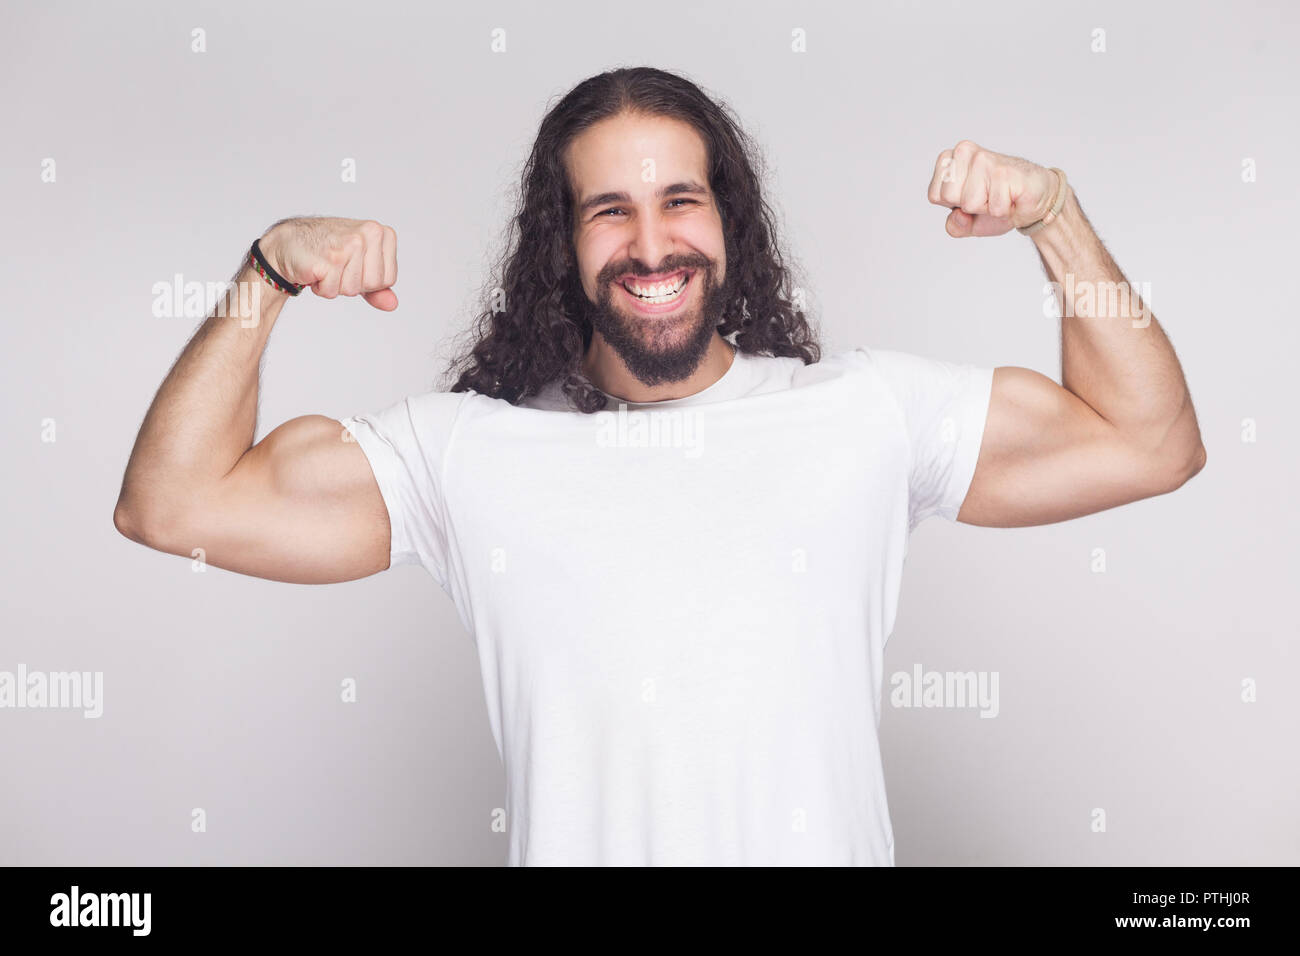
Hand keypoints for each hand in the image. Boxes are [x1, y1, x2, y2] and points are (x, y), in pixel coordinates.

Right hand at [259, 217, 398, 309]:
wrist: (288, 242)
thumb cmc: (327, 252)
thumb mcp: (359, 266)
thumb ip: (378, 286)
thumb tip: (392, 305)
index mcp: (380, 232)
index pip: (388, 279)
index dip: (368, 281)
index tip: (352, 265)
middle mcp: (369, 233)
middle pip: (373, 284)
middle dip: (353, 284)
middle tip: (337, 266)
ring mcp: (350, 244)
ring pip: (353, 289)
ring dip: (335, 285)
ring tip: (326, 265)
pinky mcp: (330, 258)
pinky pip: (332, 291)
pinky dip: (321, 288)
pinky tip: (315, 269)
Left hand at [926, 141, 1058, 237]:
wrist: (1034, 201)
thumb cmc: (999, 204)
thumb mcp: (969, 222)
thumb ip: (954, 225)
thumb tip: (959, 215)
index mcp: (951, 159)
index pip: (934, 195)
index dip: (953, 206)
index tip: (970, 197)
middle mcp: (965, 151)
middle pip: (948, 197)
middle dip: (968, 207)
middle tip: (986, 198)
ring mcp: (985, 159)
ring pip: (970, 203)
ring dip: (988, 208)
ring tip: (1000, 196)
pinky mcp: (1004, 171)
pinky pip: (994, 208)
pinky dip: (1004, 210)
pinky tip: (1012, 197)